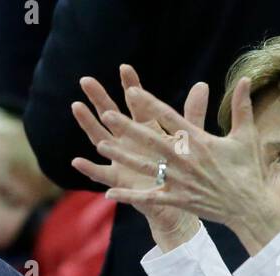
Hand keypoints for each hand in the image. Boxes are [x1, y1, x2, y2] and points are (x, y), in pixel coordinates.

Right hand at [71, 64, 206, 242]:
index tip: (125, 67)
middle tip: (86, 80)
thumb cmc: (182, 171)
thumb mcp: (189, 139)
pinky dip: (89, 169)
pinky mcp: (119, 181)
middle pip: (110, 115)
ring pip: (100, 138)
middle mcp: (129, 141)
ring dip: (88, 124)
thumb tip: (202, 85)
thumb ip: (192, 114)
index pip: (136, 102)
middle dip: (98, 98)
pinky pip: (101, 174)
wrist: (178, 203)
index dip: (130, 85)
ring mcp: (120, 159)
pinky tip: (76, 161)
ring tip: (76, 107)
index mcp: (146, 129)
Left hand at [93, 76, 279, 253]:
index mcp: (200, 141)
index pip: (170, 118)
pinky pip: (148, 197)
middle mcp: (186, 159)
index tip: (132, 91)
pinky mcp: (177, 199)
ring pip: (145, 166)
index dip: (150, 104)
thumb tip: (244, 78)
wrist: (249, 207)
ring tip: (101, 146)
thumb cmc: (248, 170)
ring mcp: (180, 180)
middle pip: (151, 140)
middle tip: (106, 114)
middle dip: (128, 127)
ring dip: (122, 156)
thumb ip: (241, 106)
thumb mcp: (246, 135)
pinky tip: (108, 192)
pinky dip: (128, 196)